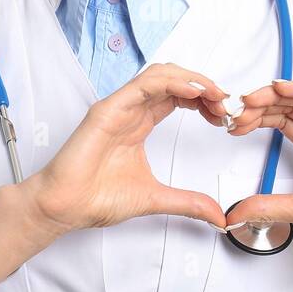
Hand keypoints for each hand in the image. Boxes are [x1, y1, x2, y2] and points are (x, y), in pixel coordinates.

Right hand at [23, 62, 233, 235]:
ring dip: (192, 80)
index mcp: (140, 124)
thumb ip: (188, 202)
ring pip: (161, 74)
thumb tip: (218, 216)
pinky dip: (172, 83)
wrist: (66, 208)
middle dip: (204, 86)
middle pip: (174, 80)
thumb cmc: (96, 198)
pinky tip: (194, 93)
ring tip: (215, 95)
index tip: (225, 115)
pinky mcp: (107, 109)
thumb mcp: (156, 199)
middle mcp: (131, 110)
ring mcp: (119, 107)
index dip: (205, 99)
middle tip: (226, 104)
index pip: (179, 97)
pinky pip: (143, 85)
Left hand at [223, 78, 292, 253]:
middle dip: (262, 106)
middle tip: (236, 109)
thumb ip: (270, 206)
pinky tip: (285, 88)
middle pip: (292, 107)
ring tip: (253, 97)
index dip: (258, 120)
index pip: (284, 123)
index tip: (234, 124)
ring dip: (278, 95)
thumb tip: (236, 213)